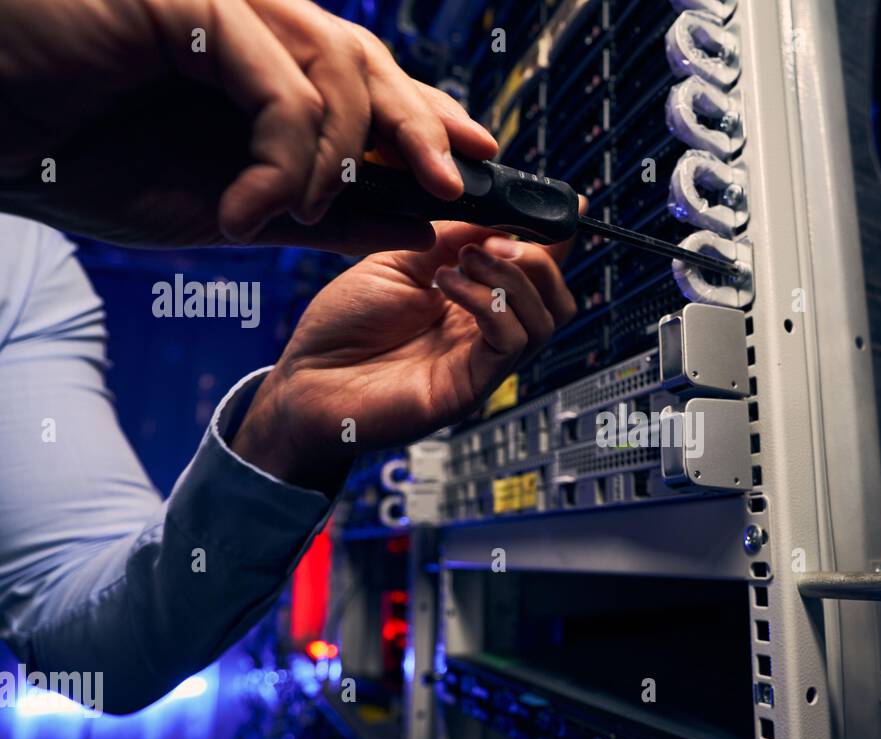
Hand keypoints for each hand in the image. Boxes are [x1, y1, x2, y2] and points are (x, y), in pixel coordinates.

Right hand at [0, 0, 496, 253]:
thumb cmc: (84, 162)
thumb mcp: (227, 209)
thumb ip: (317, 212)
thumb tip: (410, 220)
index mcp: (259, 64)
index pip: (365, 81)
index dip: (427, 117)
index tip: (481, 162)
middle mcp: (249, 24)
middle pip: (368, 61)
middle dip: (422, 125)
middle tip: (457, 185)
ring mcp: (220, 5)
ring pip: (336, 68)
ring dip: (342, 159)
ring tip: (304, 218)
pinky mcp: (187, 2)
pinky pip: (277, 84)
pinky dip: (283, 159)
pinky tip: (250, 211)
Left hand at [230, 210, 582, 494]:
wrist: (306, 379)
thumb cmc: (344, 326)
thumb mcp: (400, 261)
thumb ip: (450, 239)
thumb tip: (497, 216)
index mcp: (475, 301)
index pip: (536, 271)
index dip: (556, 239)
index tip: (568, 204)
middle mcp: (485, 332)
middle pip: (556, 299)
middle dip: (539, 257)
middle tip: (496, 238)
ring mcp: (481, 361)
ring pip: (545, 320)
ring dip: (511, 277)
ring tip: (464, 259)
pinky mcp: (470, 386)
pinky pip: (510, 341)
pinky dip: (488, 303)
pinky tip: (446, 285)